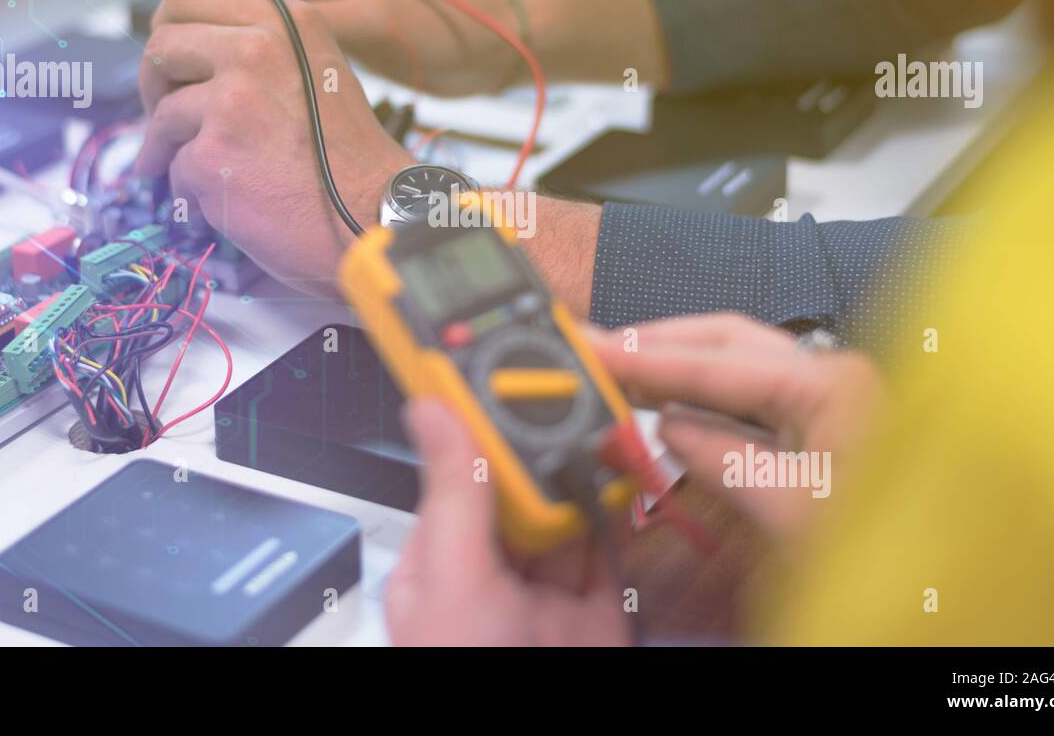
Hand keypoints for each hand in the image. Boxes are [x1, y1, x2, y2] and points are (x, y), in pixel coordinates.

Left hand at [134, 0, 412, 296]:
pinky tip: (215, 201)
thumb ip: (263, 48)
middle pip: (164, 43)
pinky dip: (187, 188)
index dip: (169, 27)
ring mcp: (232, 99)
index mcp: (285, 21)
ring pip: (163, 111)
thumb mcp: (319, 71)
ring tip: (186, 170)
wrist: (374, 215)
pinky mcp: (212, 151)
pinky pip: (173, 164)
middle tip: (163, 113)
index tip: (170, 59)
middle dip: (154, 83)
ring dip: (166, 146)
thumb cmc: (347, 157)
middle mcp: (257, 47)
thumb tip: (192, 50)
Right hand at [209, 0, 523, 95]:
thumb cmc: (448, 29)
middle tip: (206, 84)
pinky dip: (267, 62)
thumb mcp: (376, 25)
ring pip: (254, 20)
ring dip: (242, 53)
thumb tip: (248, 40)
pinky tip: (261, 94)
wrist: (492, 48)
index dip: (212, 11)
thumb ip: (311, 24)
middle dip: (219, 35)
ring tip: (228, 94)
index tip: (200, 58)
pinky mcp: (330, 20)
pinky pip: (281, 37)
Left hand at [384, 400, 629, 645]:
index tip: (496, 378)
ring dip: (582, 479)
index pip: (455, 481)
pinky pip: (608, 556)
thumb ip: (454, 497)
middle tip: (565, 399)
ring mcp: (542, 598)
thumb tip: (430, 412)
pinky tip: (623, 479)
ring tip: (598, 430)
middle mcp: (489, 580)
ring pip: (565, 520)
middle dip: (541, 454)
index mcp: (437, 569)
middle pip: (517, 496)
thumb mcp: (456, 582)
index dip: (477, 431)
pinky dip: (617, 518)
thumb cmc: (470, 674)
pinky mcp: (594, 618)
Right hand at [585, 315, 883, 538]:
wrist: (951, 591)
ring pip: (738, 363)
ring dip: (679, 365)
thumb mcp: (795, 514)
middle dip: (660, 343)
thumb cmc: (892, 550)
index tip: (591, 347)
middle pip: (726, 341)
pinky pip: (751, 396)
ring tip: (620, 366)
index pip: (717, 362)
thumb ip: (725, 462)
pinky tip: (670, 402)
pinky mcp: (824, 425)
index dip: (647, 357)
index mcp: (831, 384)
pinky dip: (704, 396)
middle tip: (596, 346)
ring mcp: (831, 397)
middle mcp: (832, 376)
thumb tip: (669, 428)